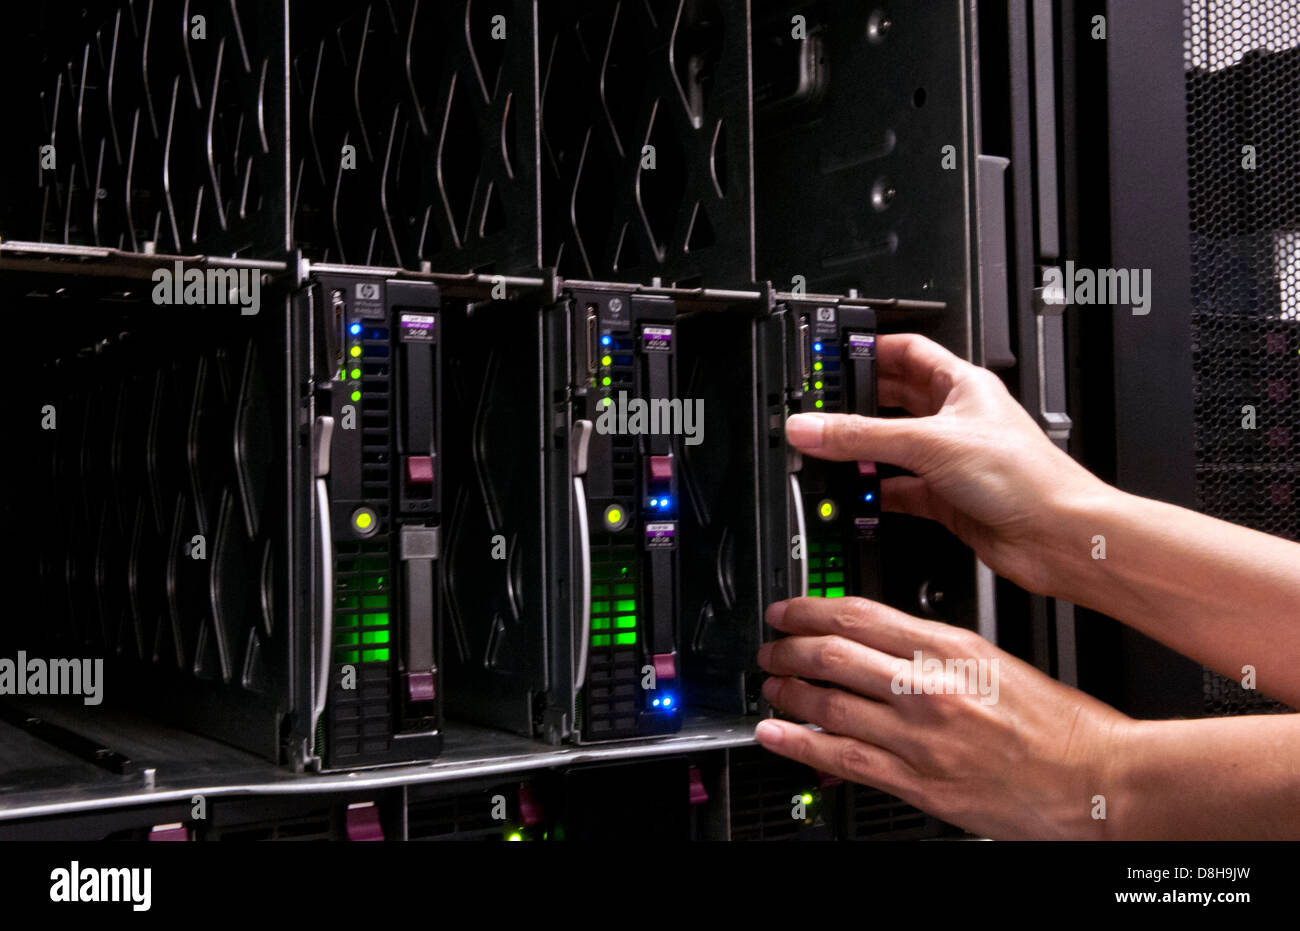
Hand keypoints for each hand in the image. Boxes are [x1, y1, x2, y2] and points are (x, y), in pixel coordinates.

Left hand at [755, 596, 1130, 839]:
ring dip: (788, 694)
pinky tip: (776, 736)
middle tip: (769, 649)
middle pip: (833, 655)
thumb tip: (880, 645)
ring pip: (830, 705)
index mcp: (950, 647)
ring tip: (771, 688)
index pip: (859, 615)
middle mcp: (929, 687)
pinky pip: (844, 760)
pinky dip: (800, 746)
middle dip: (788, 649)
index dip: (809, 610)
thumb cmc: (1060, 724)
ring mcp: (921, 738)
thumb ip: (934, 651)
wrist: (1099, 779)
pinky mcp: (920, 784)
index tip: (786, 611)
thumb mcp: (994, 659)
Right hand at [785, 333, 1106, 595]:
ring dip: (863, 450)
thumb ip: (863, 436)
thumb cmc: (1025, 476)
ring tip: (827, 449)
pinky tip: (856, 495)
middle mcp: (956, 419)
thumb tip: (812, 426)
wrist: (1056, 536)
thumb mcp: (929, 443)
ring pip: (893, 446)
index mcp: (962, 385)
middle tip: (821, 404)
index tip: (834, 354)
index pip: (908, 351)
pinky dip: (875, 493)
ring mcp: (950, 459)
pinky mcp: (945, 498)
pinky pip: (898, 489)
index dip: (871, 348)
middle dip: (858, 401)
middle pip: (895, 399)